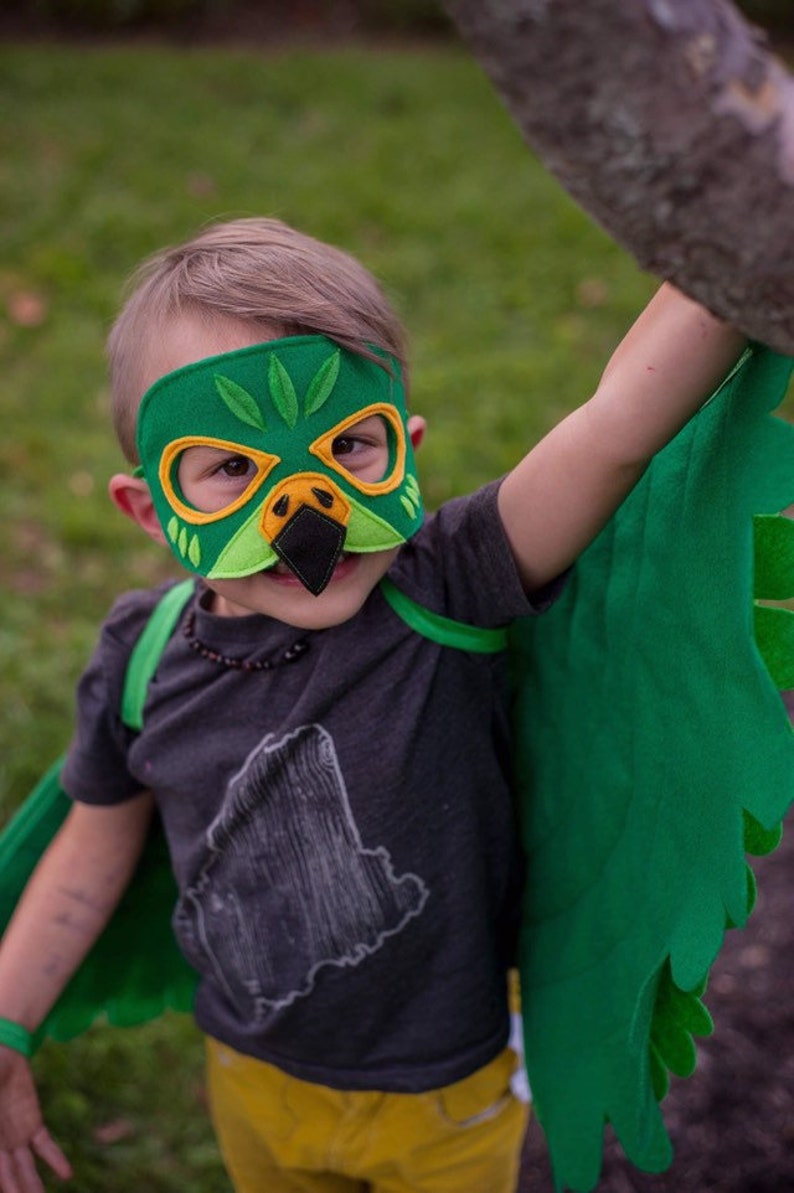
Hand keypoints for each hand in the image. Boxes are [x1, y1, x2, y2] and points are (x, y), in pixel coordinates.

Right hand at [0, 1046, 70, 1191]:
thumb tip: (0, 1142)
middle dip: (18, 1191)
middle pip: (8, 1177)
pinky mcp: (33, 1124)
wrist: (3, 1056)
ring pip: (27, 1168)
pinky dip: (56, 1159)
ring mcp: (16, 1137)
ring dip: (35, 1185)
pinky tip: (67, 1173)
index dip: (4, 1184)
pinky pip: (45, 1146)